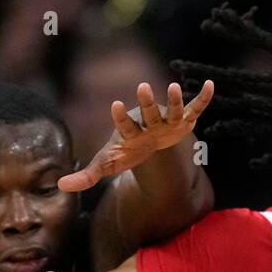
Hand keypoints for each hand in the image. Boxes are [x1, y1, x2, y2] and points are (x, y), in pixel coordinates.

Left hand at [59, 80, 213, 191]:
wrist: (148, 140)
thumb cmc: (128, 150)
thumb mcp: (108, 163)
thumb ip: (87, 175)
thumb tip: (60, 186)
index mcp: (131, 133)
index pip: (124, 125)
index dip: (119, 117)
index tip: (113, 105)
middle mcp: (149, 123)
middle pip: (147, 113)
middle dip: (146, 102)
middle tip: (141, 86)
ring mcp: (168, 120)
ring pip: (172, 109)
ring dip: (174, 100)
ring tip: (174, 86)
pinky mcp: (184, 120)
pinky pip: (196, 108)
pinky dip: (204, 98)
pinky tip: (211, 85)